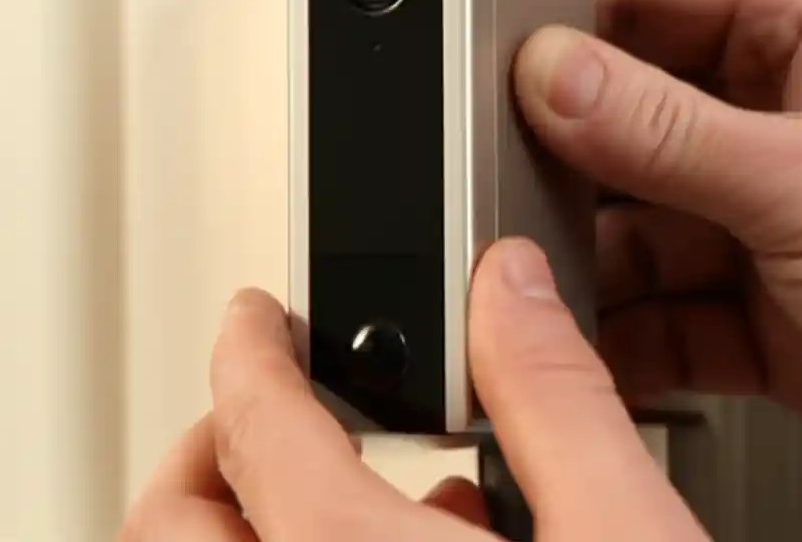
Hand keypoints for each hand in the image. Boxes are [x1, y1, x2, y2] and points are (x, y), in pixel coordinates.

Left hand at [120, 240, 708, 540]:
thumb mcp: (627, 532)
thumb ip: (561, 394)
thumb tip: (513, 284)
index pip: (253, 421)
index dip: (250, 345)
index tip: (258, 314)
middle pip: (174, 524)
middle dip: (208, 447)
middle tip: (263, 400)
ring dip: (259, 513)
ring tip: (352, 476)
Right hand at [513, 0, 801, 539]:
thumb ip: (667, 131)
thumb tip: (553, 74)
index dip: (579, 17)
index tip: (502, 59)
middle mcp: (795, 129)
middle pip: (639, 116)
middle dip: (574, 156)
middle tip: (514, 186)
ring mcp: (777, 227)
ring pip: (643, 226)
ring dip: (595, 260)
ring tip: (548, 283)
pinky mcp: (770, 319)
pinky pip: (666, 314)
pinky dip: (627, 336)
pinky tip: (602, 347)